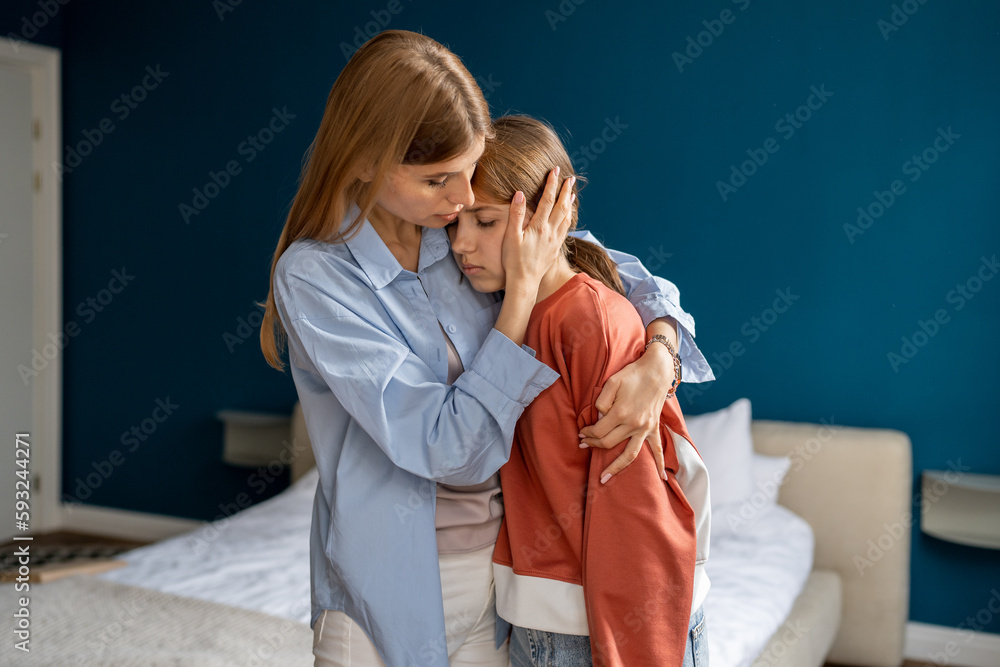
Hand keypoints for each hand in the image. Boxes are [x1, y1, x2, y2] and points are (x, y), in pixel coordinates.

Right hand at [501, 167, 575, 293]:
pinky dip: (568, 218)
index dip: (551, 184)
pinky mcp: (555, 249)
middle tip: (570, 178)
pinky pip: (565, 229)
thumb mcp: (511, 237)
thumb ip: (516, 215)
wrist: (525, 282)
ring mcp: (554, 241)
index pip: (547, 200)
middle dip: (565, 191)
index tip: (555, 171)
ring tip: (572, 193)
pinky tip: (568, 216)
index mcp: (539, 227)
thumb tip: (519, 194)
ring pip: (566, 218)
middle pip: (561, 207)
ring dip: (569, 204)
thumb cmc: (514, 261)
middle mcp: (550, 232)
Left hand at [578, 349, 674, 480]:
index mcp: (620, 413)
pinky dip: (660, 464)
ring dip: (615, 467)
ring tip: (604, 479)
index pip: (598, 431)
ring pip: (629, 455)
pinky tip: (661, 478)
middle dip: (593, 445)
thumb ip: (602, 401)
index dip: (586, 434)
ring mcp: (645, 428)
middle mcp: (633, 424)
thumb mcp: (611, 382)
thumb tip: (598, 418)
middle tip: (583, 445)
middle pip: (609, 443)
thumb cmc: (632, 374)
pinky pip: (657, 449)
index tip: (581, 433)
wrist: (656, 370)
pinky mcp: (654, 428)